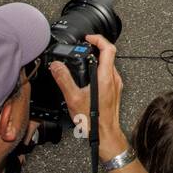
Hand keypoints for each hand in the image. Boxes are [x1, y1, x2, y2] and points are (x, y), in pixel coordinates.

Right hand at [49, 33, 126, 160]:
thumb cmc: (93, 120)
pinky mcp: (115, 91)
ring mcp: (116, 85)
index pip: (108, 48)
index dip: (98, 39)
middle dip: (95, 49)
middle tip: (83, 48)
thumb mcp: (73, 98)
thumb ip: (64, 79)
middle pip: (108, 55)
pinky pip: (108, 74)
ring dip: (96, 60)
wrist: (105, 134)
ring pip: (108, 65)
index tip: (88, 38)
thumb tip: (56, 66)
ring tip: (83, 63)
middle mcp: (114, 79)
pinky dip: (98, 71)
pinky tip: (88, 79)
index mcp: (105, 77)